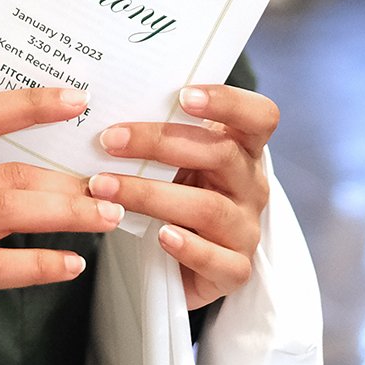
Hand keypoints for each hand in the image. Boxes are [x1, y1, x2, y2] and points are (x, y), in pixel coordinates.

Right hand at [0, 86, 120, 364]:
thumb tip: (33, 181)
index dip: (26, 104)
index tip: (75, 98)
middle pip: (4, 172)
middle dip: (67, 180)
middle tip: (113, 187)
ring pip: (5, 210)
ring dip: (65, 213)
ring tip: (106, 217)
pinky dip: (38, 265)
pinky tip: (70, 266)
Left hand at [89, 84, 280, 309]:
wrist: (188, 261)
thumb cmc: (180, 194)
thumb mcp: (177, 161)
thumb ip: (162, 136)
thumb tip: (106, 106)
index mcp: (244, 149)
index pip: (260, 116)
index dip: (227, 102)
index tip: (182, 95)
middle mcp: (252, 185)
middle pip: (221, 154)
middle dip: (159, 143)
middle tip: (109, 140)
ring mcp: (246, 228)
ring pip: (208, 207)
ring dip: (151, 195)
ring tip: (105, 187)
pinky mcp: (236, 269)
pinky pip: (218, 259)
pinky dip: (188, 247)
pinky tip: (160, 236)